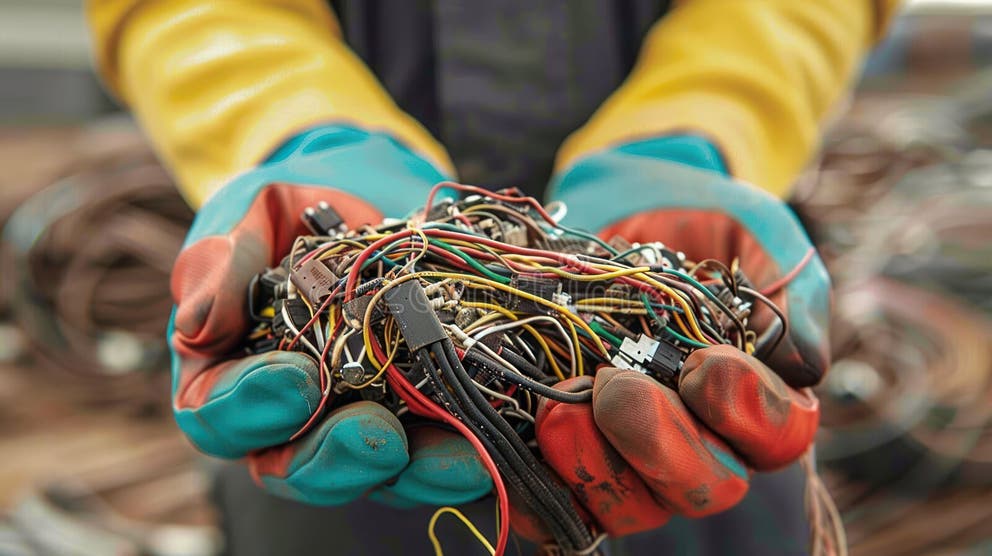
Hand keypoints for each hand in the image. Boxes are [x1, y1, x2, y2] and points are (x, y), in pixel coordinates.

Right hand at [169, 126, 491, 506]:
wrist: (366, 193)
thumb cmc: (293, 209)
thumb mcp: (247, 216)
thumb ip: (219, 264)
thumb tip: (195, 325)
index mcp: (230, 376)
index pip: (219, 416)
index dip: (252, 408)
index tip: (296, 378)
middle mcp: (289, 416)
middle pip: (296, 466)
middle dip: (337, 458)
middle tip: (376, 433)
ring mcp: (357, 419)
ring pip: (376, 471)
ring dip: (415, 470)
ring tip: (455, 453)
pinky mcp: (419, 416)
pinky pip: (439, 449)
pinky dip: (467, 453)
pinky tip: (492, 443)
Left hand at [515, 138, 828, 538]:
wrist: (618, 198)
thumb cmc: (699, 220)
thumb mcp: (756, 233)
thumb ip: (791, 288)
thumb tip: (806, 365)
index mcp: (756, 396)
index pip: (779, 440)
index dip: (751, 414)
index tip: (708, 363)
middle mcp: (700, 435)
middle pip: (705, 489)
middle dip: (664, 446)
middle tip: (618, 385)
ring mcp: (630, 449)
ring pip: (631, 506)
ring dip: (597, 464)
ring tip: (563, 403)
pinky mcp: (568, 446)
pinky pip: (557, 497)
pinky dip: (542, 475)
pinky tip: (532, 425)